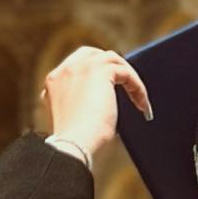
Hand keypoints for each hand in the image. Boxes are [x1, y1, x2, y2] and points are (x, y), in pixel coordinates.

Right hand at [39, 45, 151, 163]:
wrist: (74, 144)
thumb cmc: (76, 141)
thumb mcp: (73, 117)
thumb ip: (80, 102)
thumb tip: (102, 102)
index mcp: (54, 81)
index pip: (77, 66)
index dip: (95, 74)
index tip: (110, 88)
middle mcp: (66, 70)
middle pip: (93, 54)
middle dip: (111, 66)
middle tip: (127, 83)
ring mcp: (81, 67)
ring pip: (112, 60)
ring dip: (128, 77)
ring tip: (139, 98)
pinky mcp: (99, 70)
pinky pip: (126, 73)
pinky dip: (137, 87)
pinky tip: (143, 105)